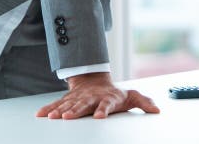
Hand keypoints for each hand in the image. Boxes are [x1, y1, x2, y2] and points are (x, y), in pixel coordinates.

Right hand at [36, 72, 159, 118]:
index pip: (106, 104)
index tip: (99, 116)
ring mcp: (79, 98)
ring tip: (53, 117)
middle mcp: (92, 98)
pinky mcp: (69, 100)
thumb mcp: (132, 96)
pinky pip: (58, 104)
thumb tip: (157, 110)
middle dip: (76, 111)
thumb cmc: (116, 93)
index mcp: (108, 98)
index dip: (103, 110)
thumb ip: (144, 103)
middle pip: (84, 104)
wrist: (96, 80)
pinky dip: (49, 109)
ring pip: (69, 104)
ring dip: (60, 111)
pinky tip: (41, 115)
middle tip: (69, 118)